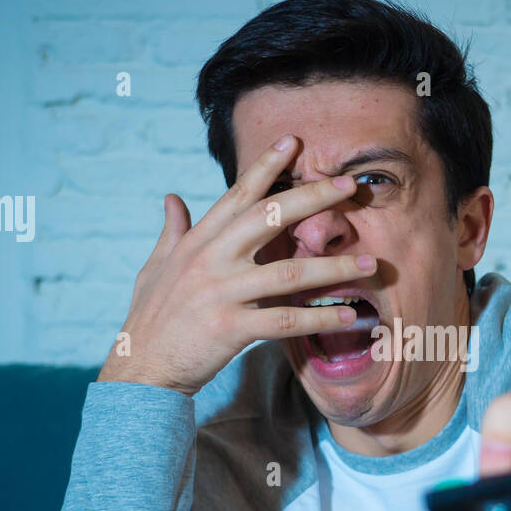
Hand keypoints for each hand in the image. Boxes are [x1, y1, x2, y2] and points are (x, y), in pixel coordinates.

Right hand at [97, 135, 376, 395]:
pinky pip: (287, 320)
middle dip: (313, 198)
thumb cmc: (151, 317)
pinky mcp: (231, 328)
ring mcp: (222, 293)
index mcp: (197, 242)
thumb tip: (171, 198)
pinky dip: (321, 318)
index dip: (265, 166)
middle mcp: (211, 260)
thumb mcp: (155, 267)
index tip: (294, 142)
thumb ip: (171, 231)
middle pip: (269, 218)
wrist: (141, 369)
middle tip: (349, 185)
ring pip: (288, 272)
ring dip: (333, 267)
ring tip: (369, 263)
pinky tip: (350, 317)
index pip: (237, 195)